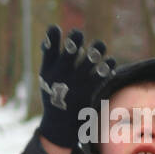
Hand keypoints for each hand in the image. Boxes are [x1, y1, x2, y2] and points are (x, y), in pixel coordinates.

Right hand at [37, 26, 115, 148]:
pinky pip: (102, 74)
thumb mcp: (45, 76)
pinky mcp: (89, 92)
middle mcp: (61, 76)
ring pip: (89, 61)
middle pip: (69, 53)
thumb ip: (49, 54)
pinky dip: (108, 66)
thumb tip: (53, 29)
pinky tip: (109, 63)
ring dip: (96, 50)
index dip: (53, 37)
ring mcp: (76, 84)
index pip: (49, 50)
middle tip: (78, 33)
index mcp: (49, 71)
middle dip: (75, 39)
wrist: (61, 125)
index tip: (57, 28)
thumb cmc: (54, 94)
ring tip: (100, 46)